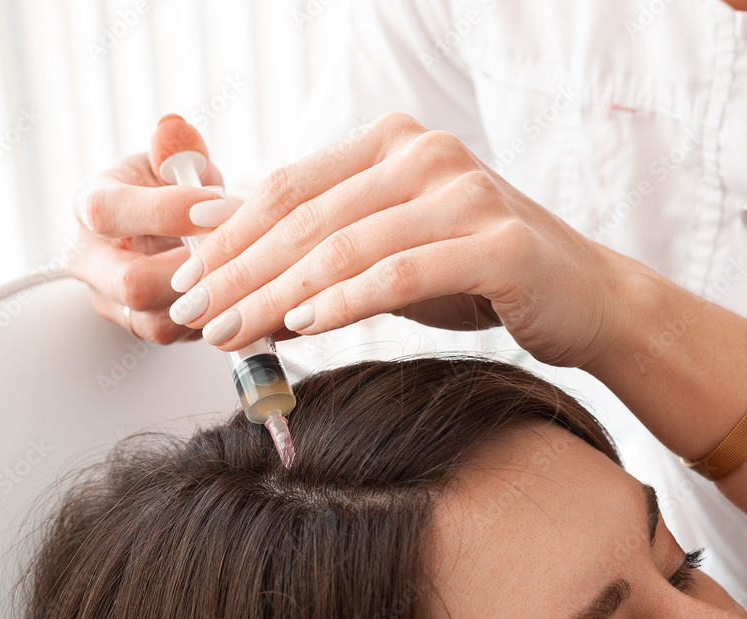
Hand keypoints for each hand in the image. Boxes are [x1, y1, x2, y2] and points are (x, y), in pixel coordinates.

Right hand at [69, 145, 232, 343]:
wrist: (180, 226)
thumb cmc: (177, 190)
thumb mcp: (180, 161)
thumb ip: (180, 149)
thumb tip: (173, 129)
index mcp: (91, 203)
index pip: (109, 212)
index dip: (165, 211)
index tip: (216, 205)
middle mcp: (90, 257)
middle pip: (129, 282)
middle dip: (191, 269)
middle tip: (235, 249)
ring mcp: (109, 298)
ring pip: (153, 317)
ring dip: (204, 297)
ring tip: (237, 269)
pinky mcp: (136, 325)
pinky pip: (171, 334)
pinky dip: (207, 316)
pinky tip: (230, 292)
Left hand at [167, 111, 626, 368]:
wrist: (578, 294)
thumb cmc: (469, 269)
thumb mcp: (383, 241)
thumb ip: (312, 233)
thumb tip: (214, 231)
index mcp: (391, 142)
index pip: (287, 187)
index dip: (228, 237)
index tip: (183, 279)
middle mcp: (426, 154)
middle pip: (306, 219)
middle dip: (238, 272)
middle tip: (192, 314)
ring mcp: (465, 194)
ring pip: (344, 248)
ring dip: (275, 296)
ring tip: (230, 333)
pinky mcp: (499, 243)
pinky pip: (400, 275)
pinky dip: (342, 302)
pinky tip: (300, 328)